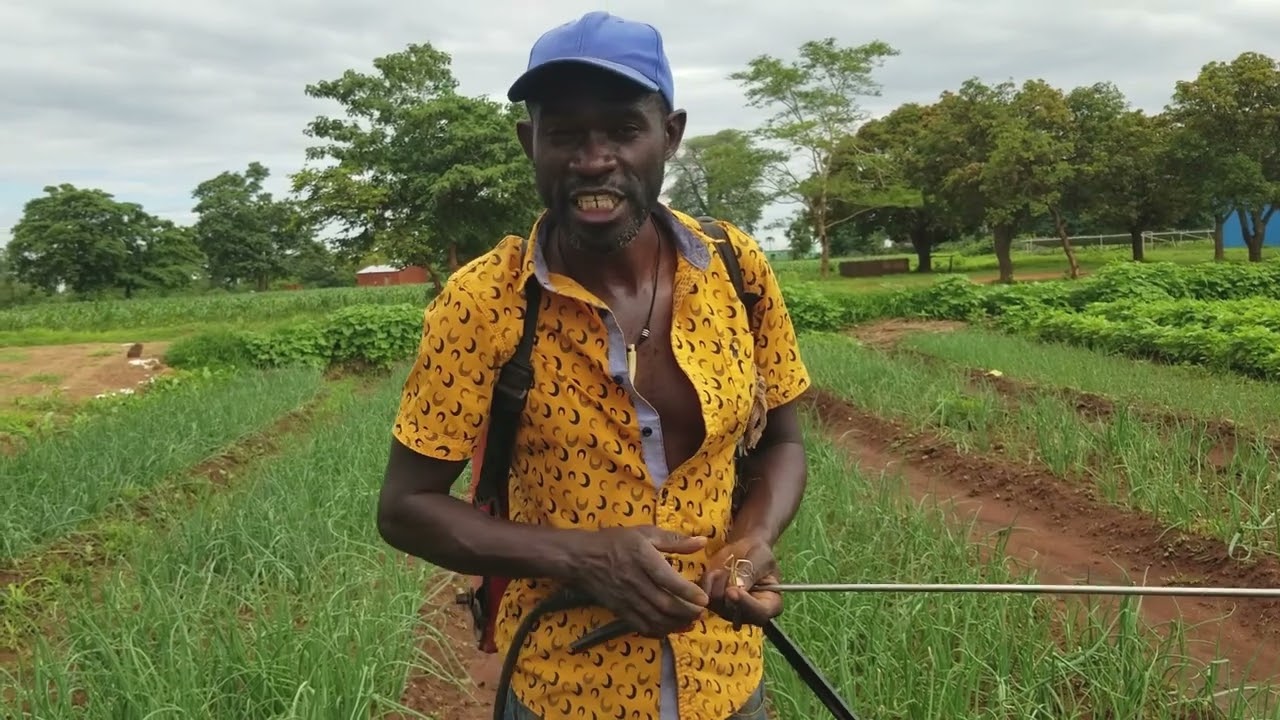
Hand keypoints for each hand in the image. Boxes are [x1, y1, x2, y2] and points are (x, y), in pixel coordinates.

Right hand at [567, 526, 709, 637]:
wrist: (582, 559)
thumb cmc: (616, 542)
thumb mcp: (645, 533)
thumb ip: (674, 540)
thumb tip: (702, 542)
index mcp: (641, 558)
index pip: (667, 579)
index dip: (687, 591)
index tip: (704, 598)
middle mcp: (634, 581)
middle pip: (664, 603)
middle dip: (686, 612)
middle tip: (702, 612)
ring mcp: (626, 598)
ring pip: (654, 618)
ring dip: (675, 624)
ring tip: (691, 621)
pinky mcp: (620, 610)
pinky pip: (640, 626)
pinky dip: (658, 631)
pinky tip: (669, 628)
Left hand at [698, 536, 782, 628]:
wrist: (743, 550)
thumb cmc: (758, 554)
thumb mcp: (760, 558)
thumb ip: (750, 573)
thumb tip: (737, 589)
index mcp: (771, 605)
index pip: (760, 614)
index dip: (745, 604)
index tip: (733, 590)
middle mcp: (750, 614)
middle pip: (734, 613)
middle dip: (727, 589)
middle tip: (730, 569)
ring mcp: (730, 612)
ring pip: (717, 604)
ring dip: (718, 582)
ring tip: (725, 569)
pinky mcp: (714, 604)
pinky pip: (704, 596)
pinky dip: (707, 581)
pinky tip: (715, 572)